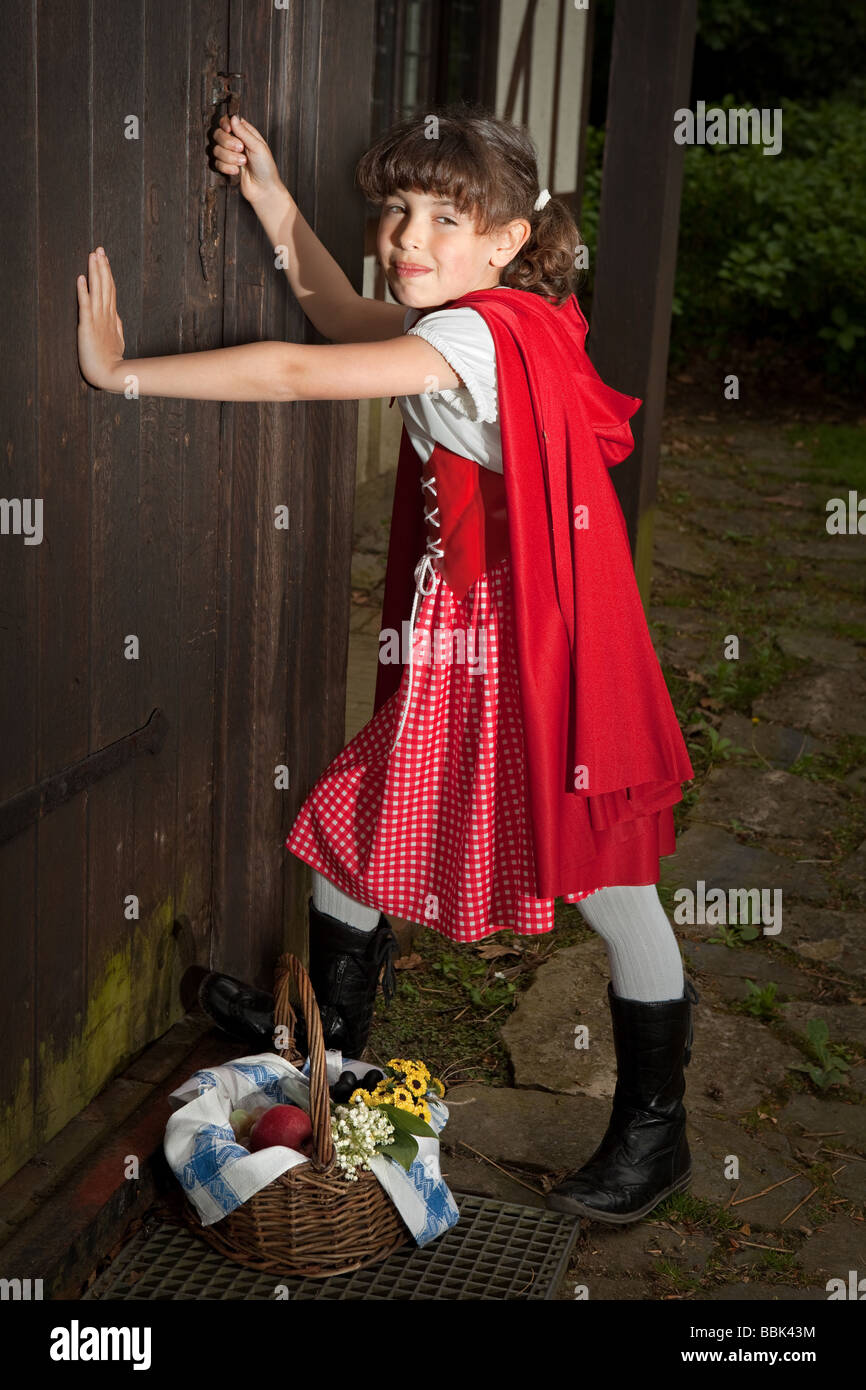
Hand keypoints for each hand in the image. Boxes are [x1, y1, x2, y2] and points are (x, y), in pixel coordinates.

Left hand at [77, 247, 125, 389]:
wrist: (111, 375)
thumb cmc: (112, 362)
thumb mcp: (118, 342)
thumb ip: (117, 326)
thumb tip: (117, 315)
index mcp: (112, 318)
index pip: (111, 291)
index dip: (108, 274)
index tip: (105, 259)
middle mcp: (106, 315)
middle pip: (105, 286)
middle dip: (102, 266)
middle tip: (99, 249)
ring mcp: (98, 319)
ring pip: (97, 291)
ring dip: (95, 273)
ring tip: (93, 256)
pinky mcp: (88, 326)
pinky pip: (86, 305)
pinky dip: (83, 291)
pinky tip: (81, 278)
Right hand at [212, 113, 284, 205]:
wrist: (263, 189)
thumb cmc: (266, 168)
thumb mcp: (258, 147)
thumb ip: (244, 132)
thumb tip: (233, 118)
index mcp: (245, 133)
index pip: (227, 121)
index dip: (225, 124)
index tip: (229, 130)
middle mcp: (235, 142)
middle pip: (218, 134)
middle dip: (228, 143)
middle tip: (241, 150)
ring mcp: (229, 154)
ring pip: (216, 149)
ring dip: (229, 158)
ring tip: (243, 163)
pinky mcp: (225, 166)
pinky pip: (216, 163)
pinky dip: (227, 168)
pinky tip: (237, 172)